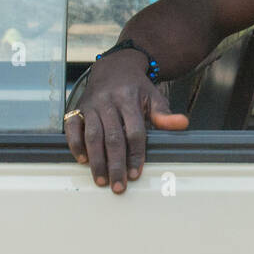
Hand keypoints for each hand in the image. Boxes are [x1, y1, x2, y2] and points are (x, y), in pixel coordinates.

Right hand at [64, 48, 188, 193]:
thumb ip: (164, 114)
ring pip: (92, 135)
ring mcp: (91, 105)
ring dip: (96, 160)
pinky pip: (71, 127)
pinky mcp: (77, 108)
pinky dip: (75, 144)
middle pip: (112, 137)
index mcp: (128, 98)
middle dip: (115, 164)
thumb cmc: (136, 87)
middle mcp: (108, 102)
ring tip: (101, 180)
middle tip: (118, 186)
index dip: (135, 153)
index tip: (136, 174)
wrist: (114, 67)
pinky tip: (82, 160)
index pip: (134, 130)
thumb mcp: (153, 96)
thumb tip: (182, 124)